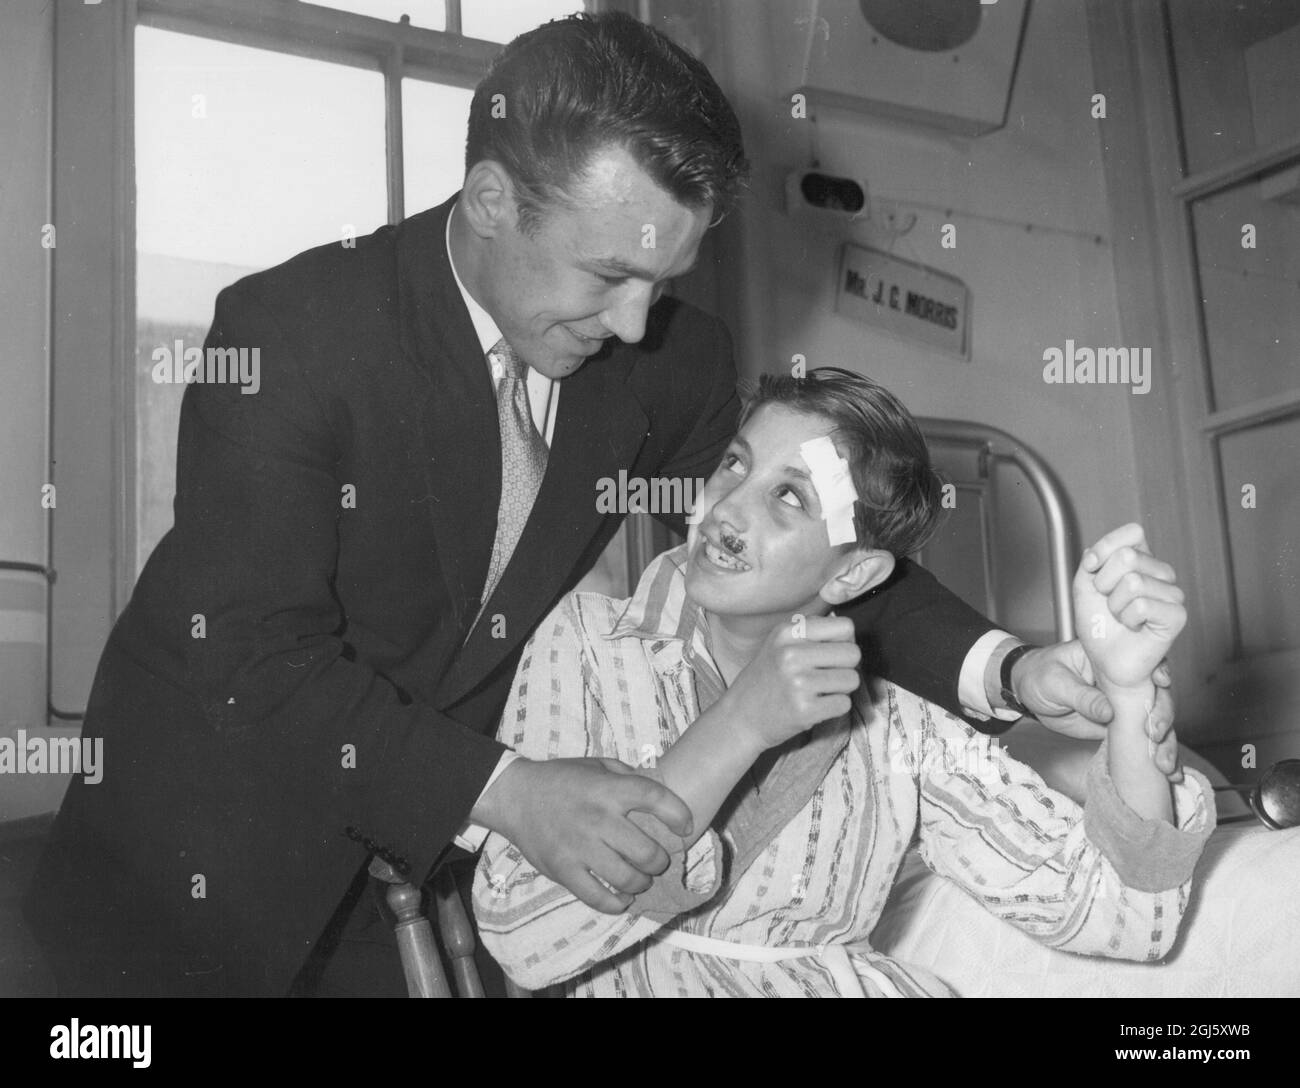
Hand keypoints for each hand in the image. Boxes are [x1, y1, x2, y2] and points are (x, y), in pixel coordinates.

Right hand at [473, 756, 694, 913]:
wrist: (515, 796)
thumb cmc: (561, 778)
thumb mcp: (596, 764)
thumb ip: (628, 776)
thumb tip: (662, 791)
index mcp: (608, 790)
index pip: (655, 799)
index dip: (678, 814)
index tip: (685, 826)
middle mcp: (597, 819)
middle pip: (647, 851)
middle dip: (660, 861)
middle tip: (658, 860)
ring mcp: (580, 848)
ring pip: (627, 878)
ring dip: (642, 882)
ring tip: (641, 878)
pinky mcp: (564, 871)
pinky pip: (598, 897)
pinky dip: (617, 902)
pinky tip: (623, 897)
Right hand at [721, 614, 860, 750]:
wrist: (741, 717)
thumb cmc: (768, 678)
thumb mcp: (780, 643)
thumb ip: (813, 632)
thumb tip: (851, 635)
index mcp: (787, 632)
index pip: (845, 626)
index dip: (845, 641)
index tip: (831, 653)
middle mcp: (791, 653)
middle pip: (853, 653)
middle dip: (846, 667)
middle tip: (824, 675)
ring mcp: (797, 682)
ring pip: (852, 680)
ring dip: (841, 689)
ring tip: (817, 691)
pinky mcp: (804, 710)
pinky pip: (844, 704)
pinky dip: (834, 708)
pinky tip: (814, 706)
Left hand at [1011, 642, 1181, 782]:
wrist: (1028, 692)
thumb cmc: (1041, 674)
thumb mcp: (1056, 682)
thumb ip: (1082, 696)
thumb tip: (1109, 712)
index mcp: (1112, 661)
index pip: (1143, 661)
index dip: (1158, 670)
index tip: (1161, 683)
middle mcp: (1126, 682)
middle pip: (1156, 695)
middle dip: (1162, 714)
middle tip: (1154, 733)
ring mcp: (1126, 705)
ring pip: (1155, 721)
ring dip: (1165, 742)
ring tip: (1165, 764)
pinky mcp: (1120, 726)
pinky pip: (1142, 740)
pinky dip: (1157, 756)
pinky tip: (1171, 774)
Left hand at [1075, 523, 1186, 689]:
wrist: (1105, 660)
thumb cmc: (1099, 625)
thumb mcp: (1084, 587)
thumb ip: (1090, 563)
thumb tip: (1095, 549)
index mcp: (1142, 560)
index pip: (1133, 533)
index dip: (1105, 548)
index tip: (1091, 568)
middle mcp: (1160, 573)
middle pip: (1127, 556)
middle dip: (1104, 583)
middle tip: (1110, 602)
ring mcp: (1172, 593)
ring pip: (1133, 582)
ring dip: (1115, 605)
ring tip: (1122, 616)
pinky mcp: (1177, 615)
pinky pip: (1143, 605)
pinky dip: (1128, 618)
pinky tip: (1134, 626)